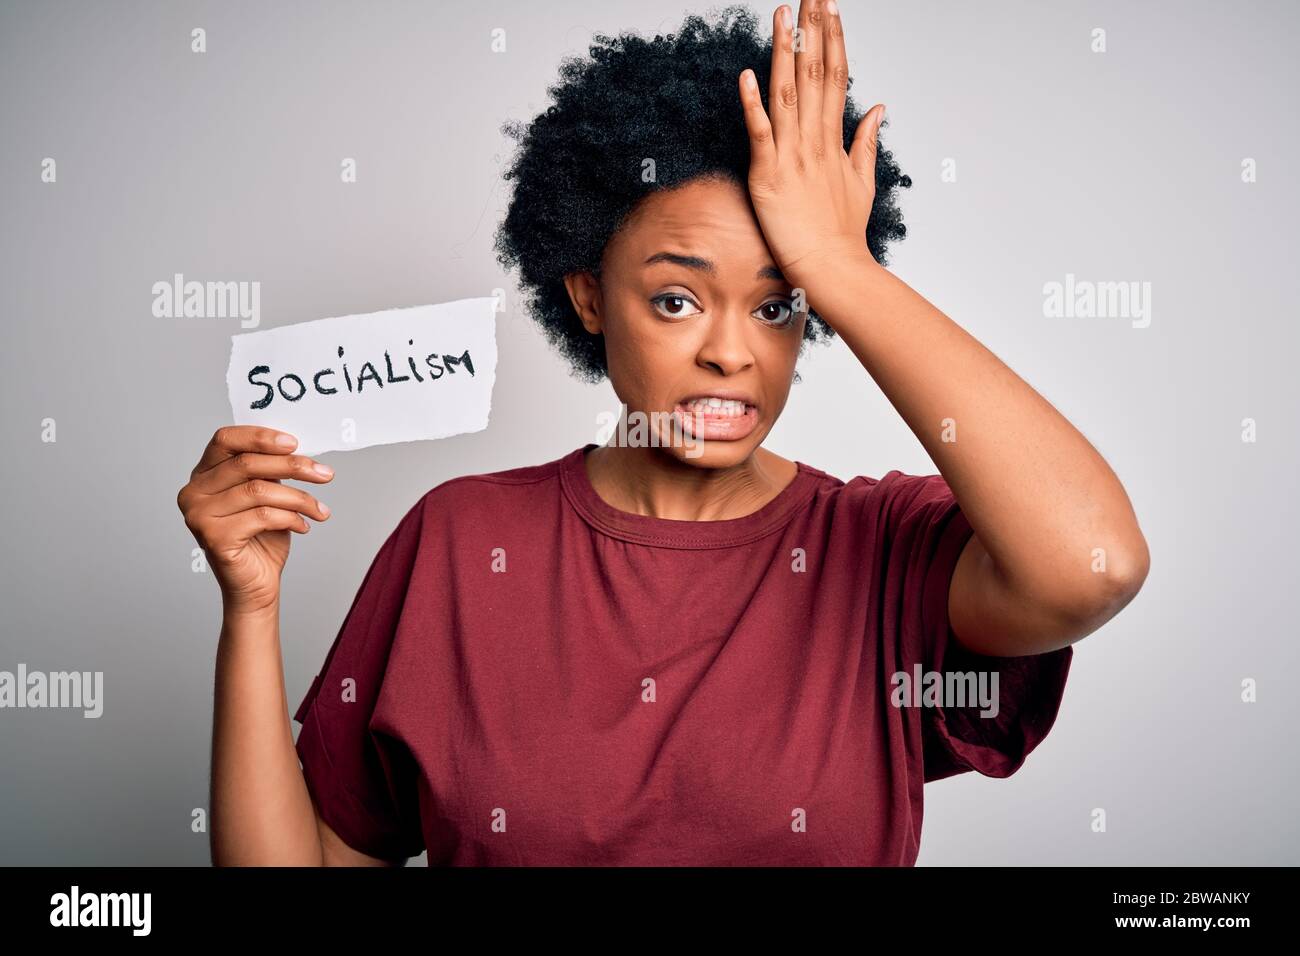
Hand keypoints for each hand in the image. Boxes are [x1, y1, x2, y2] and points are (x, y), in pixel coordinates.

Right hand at [176, 426, 333, 615]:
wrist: (256, 585)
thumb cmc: (261, 539)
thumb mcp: (267, 496)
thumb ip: (270, 471)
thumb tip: (297, 450)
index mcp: (203, 475)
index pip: (225, 440)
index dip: (260, 437)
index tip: (295, 443)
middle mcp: (194, 492)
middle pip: (246, 464)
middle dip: (293, 466)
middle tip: (325, 474)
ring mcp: (199, 516)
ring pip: (259, 490)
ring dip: (299, 498)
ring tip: (319, 510)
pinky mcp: (214, 538)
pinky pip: (262, 516)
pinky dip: (291, 519)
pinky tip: (303, 526)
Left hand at [738, 0, 884, 291]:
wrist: (833, 269)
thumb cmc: (843, 234)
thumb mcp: (861, 181)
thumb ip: (866, 141)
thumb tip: (878, 108)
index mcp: (834, 139)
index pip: (835, 77)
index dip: (833, 40)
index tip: (831, 8)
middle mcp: (814, 141)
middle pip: (815, 73)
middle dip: (814, 30)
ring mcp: (792, 156)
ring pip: (788, 93)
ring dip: (785, 51)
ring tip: (783, 14)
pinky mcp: (768, 176)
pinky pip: (760, 134)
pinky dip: (752, 104)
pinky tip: (747, 74)